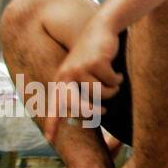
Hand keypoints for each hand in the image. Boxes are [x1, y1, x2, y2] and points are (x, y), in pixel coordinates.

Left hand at [49, 16, 122, 141]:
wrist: (101, 28)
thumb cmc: (93, 54)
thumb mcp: (80, 72)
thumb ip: (78, 91)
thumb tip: (83, 116)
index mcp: (61, 79)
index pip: (55, 105)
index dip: (53, 122)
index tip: (49, 139)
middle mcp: (67, 75)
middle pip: (81, 105)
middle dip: (94, 111)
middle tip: (105, 111)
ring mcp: (82, 68)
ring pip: (101, 93)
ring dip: (111, 89)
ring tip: (113, 81)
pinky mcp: (97, 62)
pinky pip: (112, 82)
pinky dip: (118, 79)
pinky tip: (117, 72)